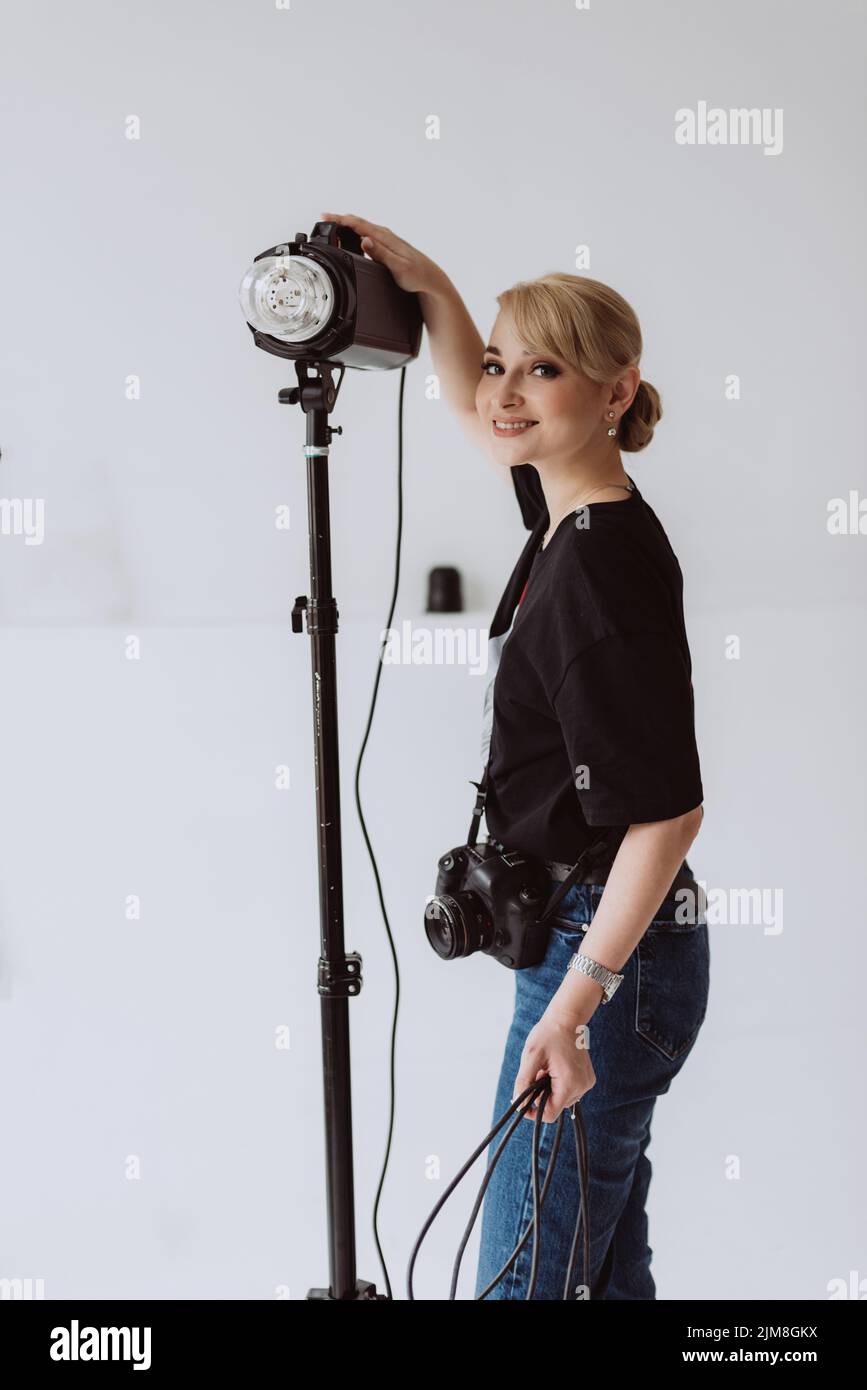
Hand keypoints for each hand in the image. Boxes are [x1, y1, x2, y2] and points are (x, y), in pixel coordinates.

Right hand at [318, 212, 446, 294]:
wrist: (430, 280)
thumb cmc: (417, 275)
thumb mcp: (397, 266)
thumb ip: (380, 253)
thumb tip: (365, 241)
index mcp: (386, 237)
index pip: (359, 224)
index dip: (341, 219)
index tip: (326, 216)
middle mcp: (385, 235)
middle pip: (358, 223)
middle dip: (340, 220)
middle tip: (324, 219)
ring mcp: (386, 240)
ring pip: (362, 229)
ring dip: (347, 226)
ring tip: (333, 226)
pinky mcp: (387, 247)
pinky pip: (367, 236)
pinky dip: (356, 234)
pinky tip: (352, 239)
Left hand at [511, 1011, 595, 1122]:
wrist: (566, 1019)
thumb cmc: (547, 1035)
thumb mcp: (530, 1057)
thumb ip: (523, 1083)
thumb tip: (520, 1105)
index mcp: (569, 1083)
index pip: (550, 1113)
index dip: (534, 1111)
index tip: (524, 1100)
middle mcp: (582, 1087)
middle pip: (556, 1106)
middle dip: (542, 1095)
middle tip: (537, 1074)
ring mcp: (587, 1083)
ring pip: (563, 1100)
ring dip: (550, 1090)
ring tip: (546, 1069)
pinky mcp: (588, 1079)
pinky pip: (570, 1092)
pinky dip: (560, 1085)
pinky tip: (556, 1069)